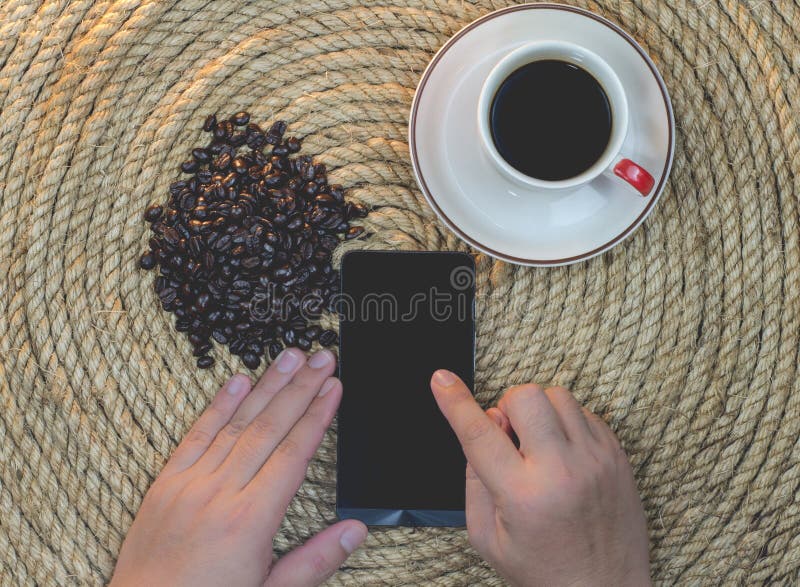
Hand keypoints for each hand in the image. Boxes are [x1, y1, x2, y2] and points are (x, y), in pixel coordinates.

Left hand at [111, 348, 366, 586]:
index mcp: (251, 520)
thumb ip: (315, 561)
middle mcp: (221, 493)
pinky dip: (218, 405)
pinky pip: (195, 435)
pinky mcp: (165, 484)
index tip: (334, 386)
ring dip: (266, 385)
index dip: (317, 415)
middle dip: (300, 387)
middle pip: (269, 427)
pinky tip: (237, 381)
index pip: (294, 453)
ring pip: (236, 423)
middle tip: (322, 356)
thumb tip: (357, 529)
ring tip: (289, 356)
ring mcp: (190, 484)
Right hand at [430, 371, 649, 586]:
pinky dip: (566, 423)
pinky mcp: (617, 456)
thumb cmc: (544, 571)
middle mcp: (562, 471)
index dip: (455, 401)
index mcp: (523, 495)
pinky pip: (585, 412)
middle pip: (526, 396)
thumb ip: (474, 480)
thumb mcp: (488, 539)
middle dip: (508, 408)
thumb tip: (484, 426)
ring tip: (540, 446)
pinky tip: (563, 453)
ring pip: (558, 396)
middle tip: (511, 437)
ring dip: (539, 412)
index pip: (480, 433)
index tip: (441, 380)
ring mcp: (595, 460)